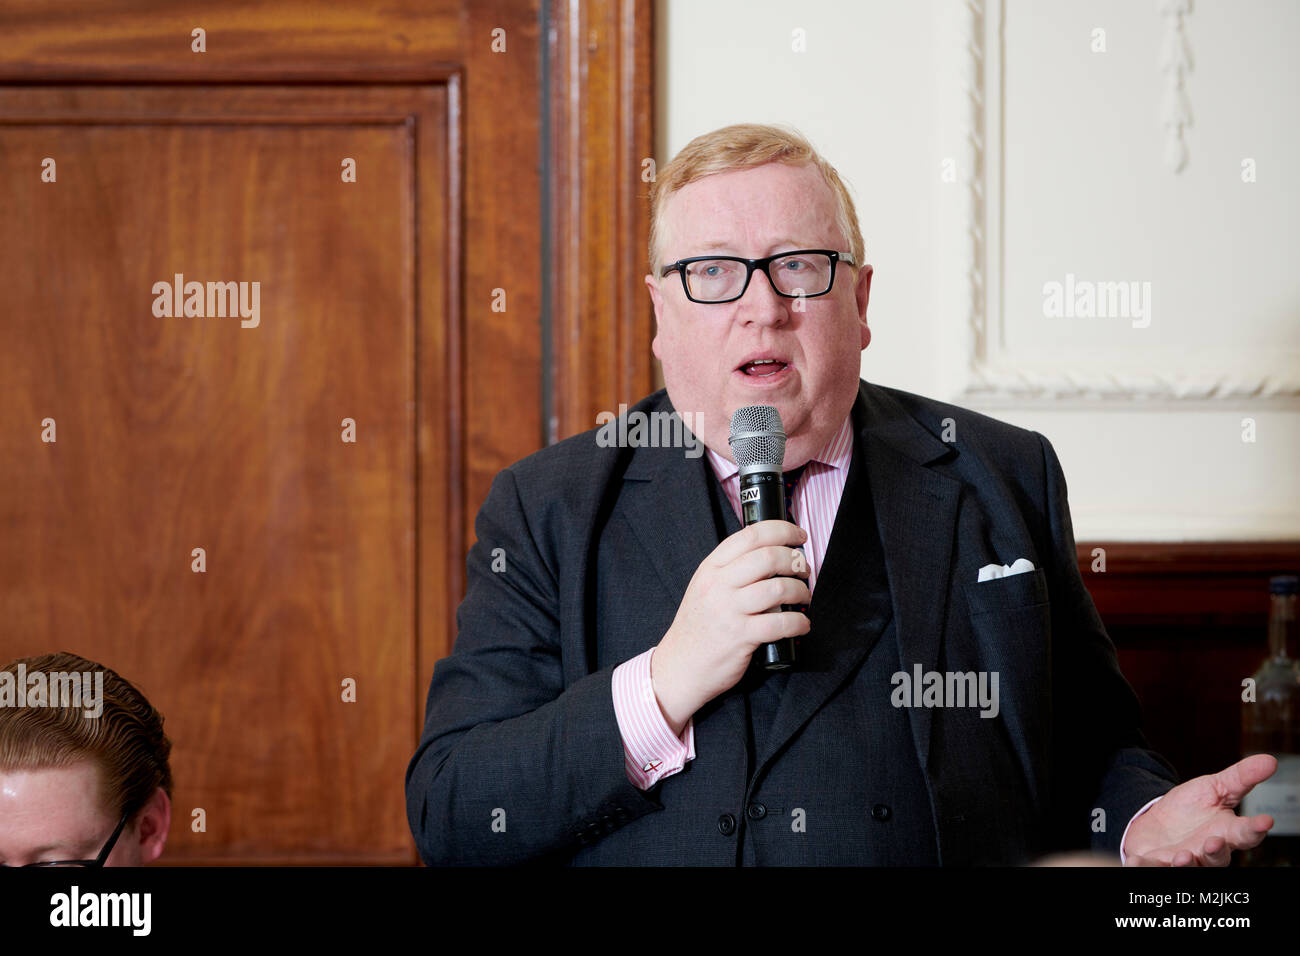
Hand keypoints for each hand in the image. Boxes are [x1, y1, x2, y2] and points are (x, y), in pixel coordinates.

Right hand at [651, 520, 810, 735]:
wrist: (679, 666)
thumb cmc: (698, 626)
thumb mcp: (704, 587)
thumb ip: (730, 569)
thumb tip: (771, 554)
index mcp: (711, 568)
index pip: (750, 536)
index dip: (781, 530)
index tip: (798, 535)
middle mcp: (718, 585)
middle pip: (768, 557)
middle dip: (795, 560)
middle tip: (804, 569)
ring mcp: (729, 611)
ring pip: (778, 589)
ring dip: (800, 591)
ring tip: (803, 597)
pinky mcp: (740, 637)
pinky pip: (780, 623)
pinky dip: (799, 623)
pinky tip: (801, 624)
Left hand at [1123, 754, 1276, 865]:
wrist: (1159, 821)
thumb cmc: (1193, 808)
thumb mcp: (1215, 787)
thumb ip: (1242, 778)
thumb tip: (1271, 760)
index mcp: (1226, 832)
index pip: (1246, 833)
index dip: (1256, 828)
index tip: (1265, 821)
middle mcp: (1207, 851)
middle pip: (1218, 857)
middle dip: (1216, 851)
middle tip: (1214, 842)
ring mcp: (1183, 859)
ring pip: (1189, 867)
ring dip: (1186, 864)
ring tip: (1182, 857)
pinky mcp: (1156, 862)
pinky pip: (1151, 867)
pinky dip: (1145, 866)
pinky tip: (1137, 862)